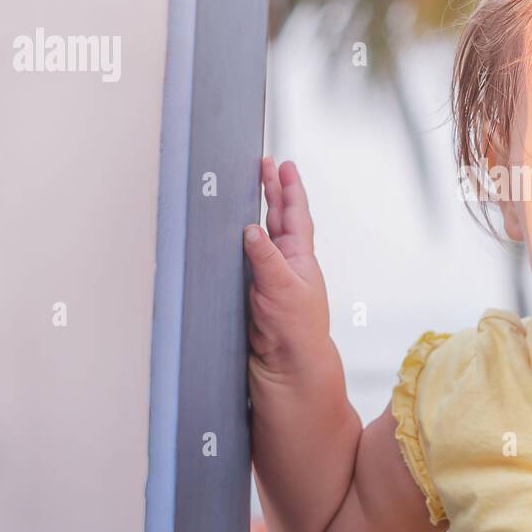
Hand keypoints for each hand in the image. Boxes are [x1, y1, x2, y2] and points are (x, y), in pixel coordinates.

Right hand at [243, 157, 331, 385]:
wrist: (287, 366)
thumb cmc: (296, 329)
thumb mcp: (282, 287)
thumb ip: (265, 257)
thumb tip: (250, 228)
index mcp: (300, 256)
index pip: (295, 214)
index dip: (289, 189)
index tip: (284, 165)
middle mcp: (286, 262)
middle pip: (279, 218)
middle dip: (272, 191)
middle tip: (265, 165)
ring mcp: (269, 276)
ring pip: (262, 235)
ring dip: (257, 211)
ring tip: (251, 187)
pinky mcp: (253, 291)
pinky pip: (245, 258)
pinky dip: (239, 242)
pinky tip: (231, 232)